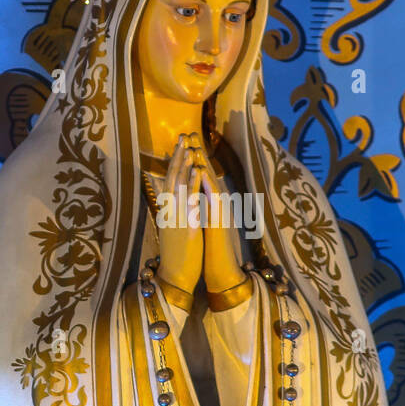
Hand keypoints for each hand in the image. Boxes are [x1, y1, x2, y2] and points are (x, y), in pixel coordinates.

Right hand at [153, 133, 203, 293]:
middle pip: (171, 178)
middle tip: (182, 138)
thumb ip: (172, 215)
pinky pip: (190, 200)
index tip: (178, 148)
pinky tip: (196, 171)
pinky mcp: (186, 225)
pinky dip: (193, 184)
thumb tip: (172, 202)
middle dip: (177, 158)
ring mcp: (176, 218)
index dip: (173, 164)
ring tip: (189, 148)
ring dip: (184, 165)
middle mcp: (169, 212)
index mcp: (166, 212)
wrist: (174, 277)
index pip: (167, 182)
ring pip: (179, 186)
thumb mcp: (171, 231)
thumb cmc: (176, 256)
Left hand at [197, 147, 247, 295]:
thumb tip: (190, 197)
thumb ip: (198, 209)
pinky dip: (207, 184)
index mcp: (210, 205)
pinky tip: (201, 171)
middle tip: (188, 134)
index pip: (200, 177)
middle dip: (196, 153)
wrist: (221, 271)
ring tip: (194, 144)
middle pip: (206, 173)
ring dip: (202, 162)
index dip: (192, 159)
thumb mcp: (201, 225)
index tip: (183, 143)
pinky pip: (213, 198)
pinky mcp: (220, 220)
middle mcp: (216, 204)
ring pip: (211, 182)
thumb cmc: (209, 251)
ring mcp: (220, 211)